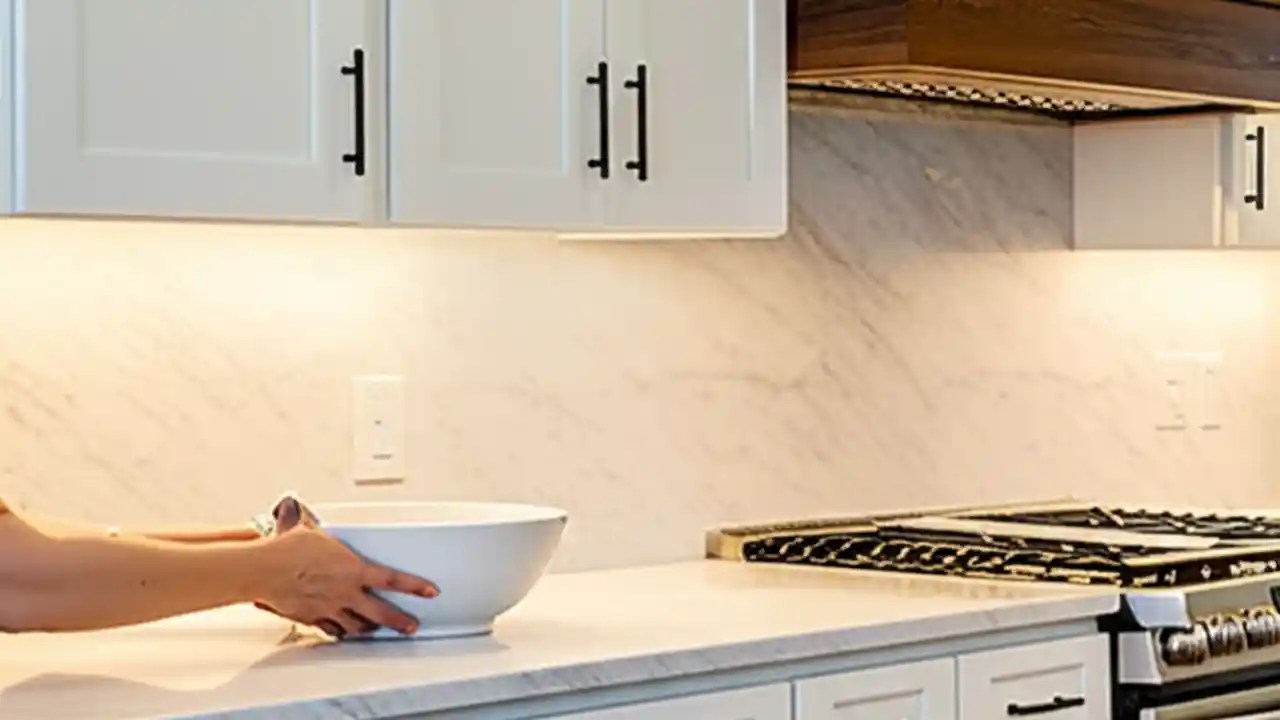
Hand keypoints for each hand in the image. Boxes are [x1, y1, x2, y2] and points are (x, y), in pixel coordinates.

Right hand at [254, 527, 438, 638]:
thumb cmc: (286, 550)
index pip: (393, 579)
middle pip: (381, 612)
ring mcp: (330, 608)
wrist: (264, 571)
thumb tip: (294, 508)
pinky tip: (342, 632)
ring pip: (358, 625)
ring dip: (369, 628)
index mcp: (353, 568)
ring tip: (377, 629)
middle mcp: (346, 591)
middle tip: (411, 626)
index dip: (415, 586)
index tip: (430, 591)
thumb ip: (307, 523)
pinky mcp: (313, 618)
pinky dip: (340, 631)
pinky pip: (332, 629)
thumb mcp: (305, 529)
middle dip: (399, 620)